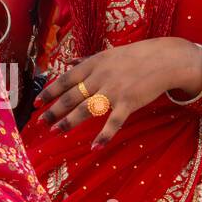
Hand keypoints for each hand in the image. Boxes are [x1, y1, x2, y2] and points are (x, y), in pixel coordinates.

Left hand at [35, 37, 201, 147]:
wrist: (164, 58)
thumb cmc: (135, 57)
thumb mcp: (107, 55)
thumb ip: (87, 61)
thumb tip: (69, 63)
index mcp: (93, 64)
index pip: (65, 79)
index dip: (49, 92)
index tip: (36, 103)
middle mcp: (100, 77)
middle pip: (71, 96)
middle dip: (54, 110)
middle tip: (41, 123)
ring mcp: (114, 90)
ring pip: (87, 109)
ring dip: (70, 121)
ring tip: (57, 131)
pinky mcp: (129, 102)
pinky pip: (114, 121)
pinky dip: (104, 135)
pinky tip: (95, 146)